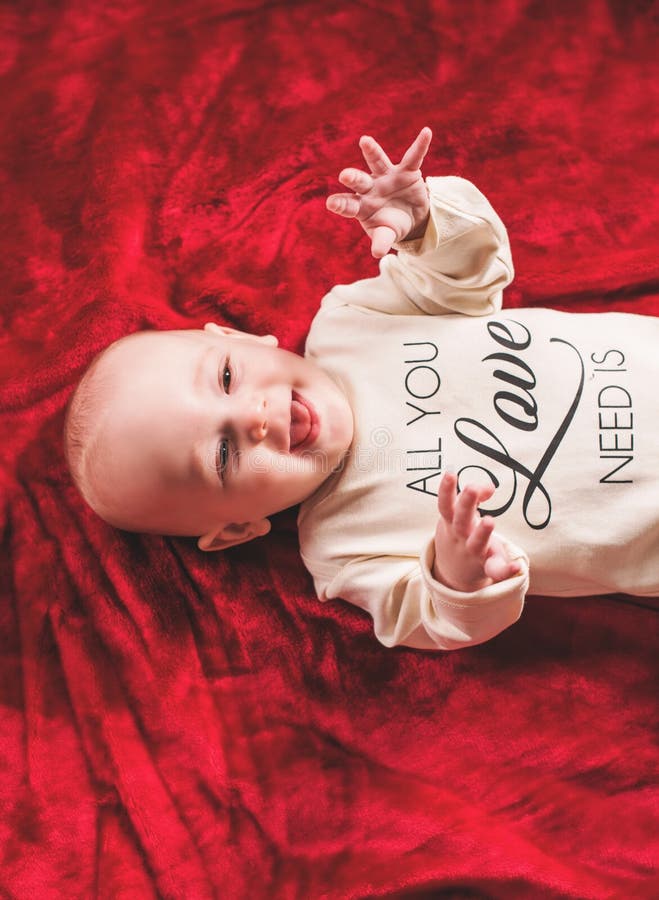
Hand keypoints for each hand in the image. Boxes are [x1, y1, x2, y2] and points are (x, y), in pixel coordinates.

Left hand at [326, 127, 431, 258]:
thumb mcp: (386, 234)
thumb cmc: (391, 226)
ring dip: (371, 152)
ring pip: (377, 162)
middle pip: (359, 181)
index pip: (347, 205)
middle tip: (344, 175)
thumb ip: (381, 241)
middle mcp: (370, 187)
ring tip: (364, 141)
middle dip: (353, 178)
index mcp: (360, 205)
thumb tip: (377, 254)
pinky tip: (427, 132)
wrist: (411, 217)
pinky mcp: (406, 171)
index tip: (331, 203)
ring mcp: (387, 177)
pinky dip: (420, 145)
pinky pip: (413, 157)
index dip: (340, 203)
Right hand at [432, 472, 520, 592]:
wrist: (452, 571)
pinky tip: (517, 566)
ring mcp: (472, 552)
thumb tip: (491, 486)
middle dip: (466, 504)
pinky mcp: (486, 567)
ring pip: (476, 544)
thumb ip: (474, 497)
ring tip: (489, 520)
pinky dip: (505, 570)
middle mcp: (460, 536)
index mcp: (451, 522)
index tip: (450, 474)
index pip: (446, 504)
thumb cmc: (458, 533)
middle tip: (471, 487)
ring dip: (482, 533)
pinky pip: (495, 570)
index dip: (446, 490)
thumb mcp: (459, 514)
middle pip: (461, 520)